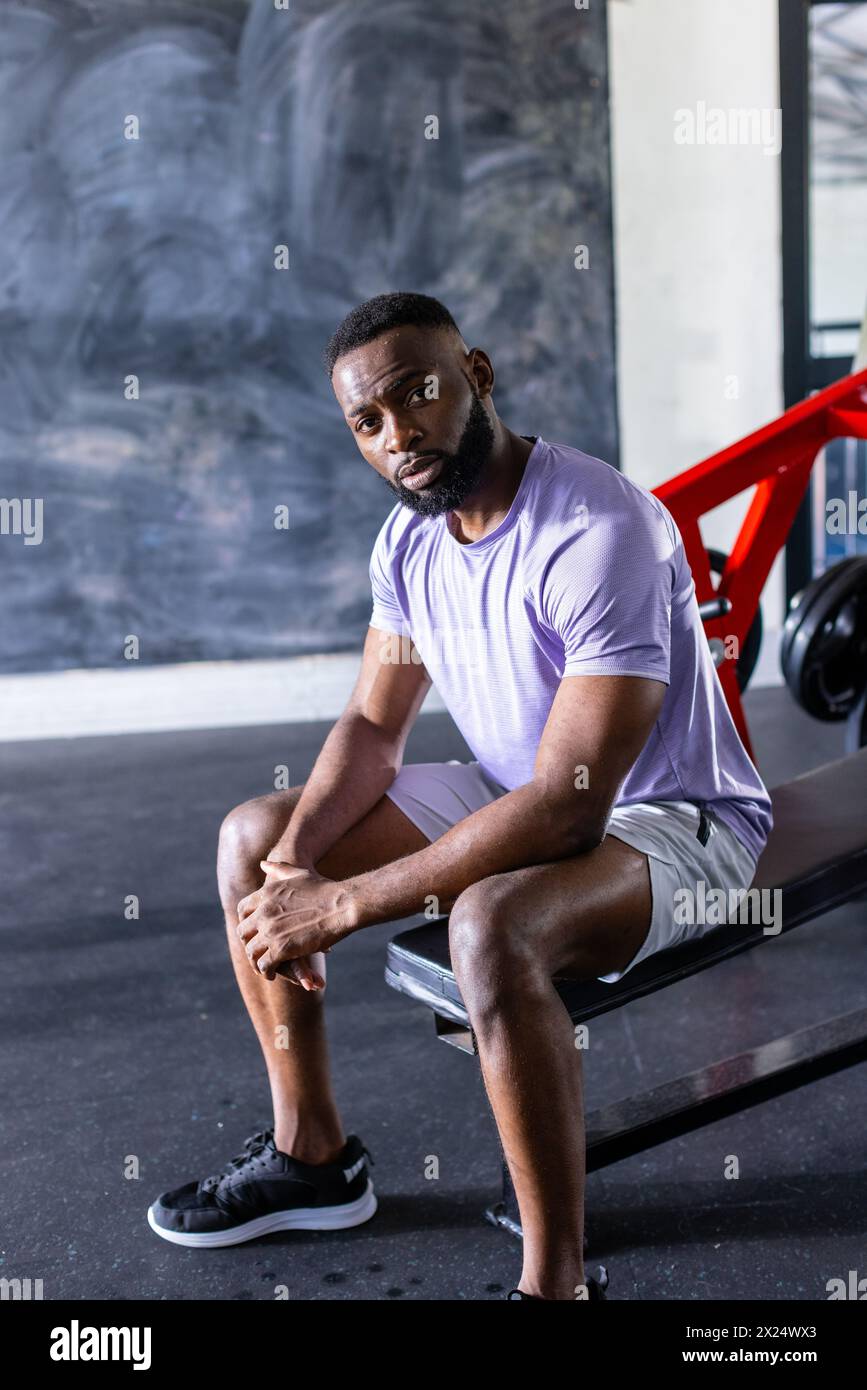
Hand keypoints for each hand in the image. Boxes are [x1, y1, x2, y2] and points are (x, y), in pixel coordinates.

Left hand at [237, 863, 356, 983]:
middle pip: (243, 932)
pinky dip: (266, 971)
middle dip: (249, 943)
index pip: (242, 910)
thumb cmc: (325, 889)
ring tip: (264, 967)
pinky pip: (263, 964)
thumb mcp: (298, 873)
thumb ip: (278, 868)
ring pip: (251, 951)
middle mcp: (264, 912)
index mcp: (265, 893)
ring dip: (255, 961)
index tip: (253, 931)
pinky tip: (273, 973)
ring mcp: (271, 931)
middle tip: (257, 951)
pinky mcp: (281, 948)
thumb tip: (263, 863)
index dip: (246, 922)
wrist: (342, 904)